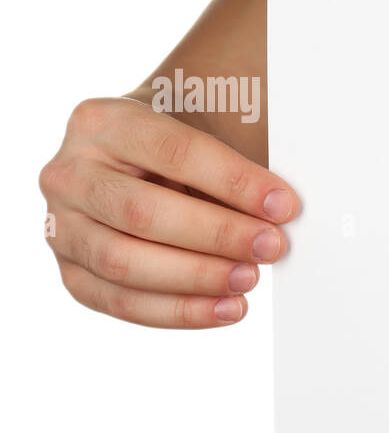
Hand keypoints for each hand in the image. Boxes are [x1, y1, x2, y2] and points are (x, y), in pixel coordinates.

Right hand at [40, 97, 298, 326]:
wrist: (136, 161)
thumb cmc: (182, 146)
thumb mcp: (205, 125)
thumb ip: (239, 150)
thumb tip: (282, 205)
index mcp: (101, 121)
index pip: (173, 153)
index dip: (233, 182)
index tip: (283, 204)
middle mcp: (68, 173)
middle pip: (142, 212)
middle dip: (216, 235)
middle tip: (271, 246)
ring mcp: (60, 226)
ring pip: (124, 263)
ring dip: (196, 278)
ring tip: (250, 279)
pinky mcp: (72, 271)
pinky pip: (120, 302)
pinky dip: (179, 311)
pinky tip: (227, 308)